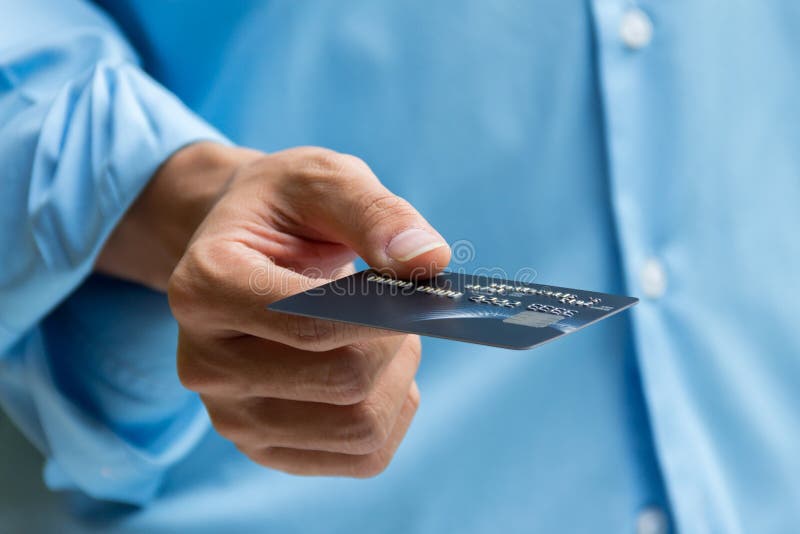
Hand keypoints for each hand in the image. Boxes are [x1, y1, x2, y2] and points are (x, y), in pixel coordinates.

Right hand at [167, 146, 449, 475]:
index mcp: (204, 287)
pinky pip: (364, 456)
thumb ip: (375, 212)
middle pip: (345, 380)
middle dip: (396, 337)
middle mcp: (204, 365)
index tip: (423, 290)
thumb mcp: (323, 179)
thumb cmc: (285, 210)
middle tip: (395, 299)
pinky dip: (393, 410)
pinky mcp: (267, 450)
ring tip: (381, 332)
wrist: (245, 248)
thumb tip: (428, 263)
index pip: (312, 323)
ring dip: (398, 376)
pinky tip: (376, 370)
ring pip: (361, 427)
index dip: (386, 311)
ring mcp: (232, 418)